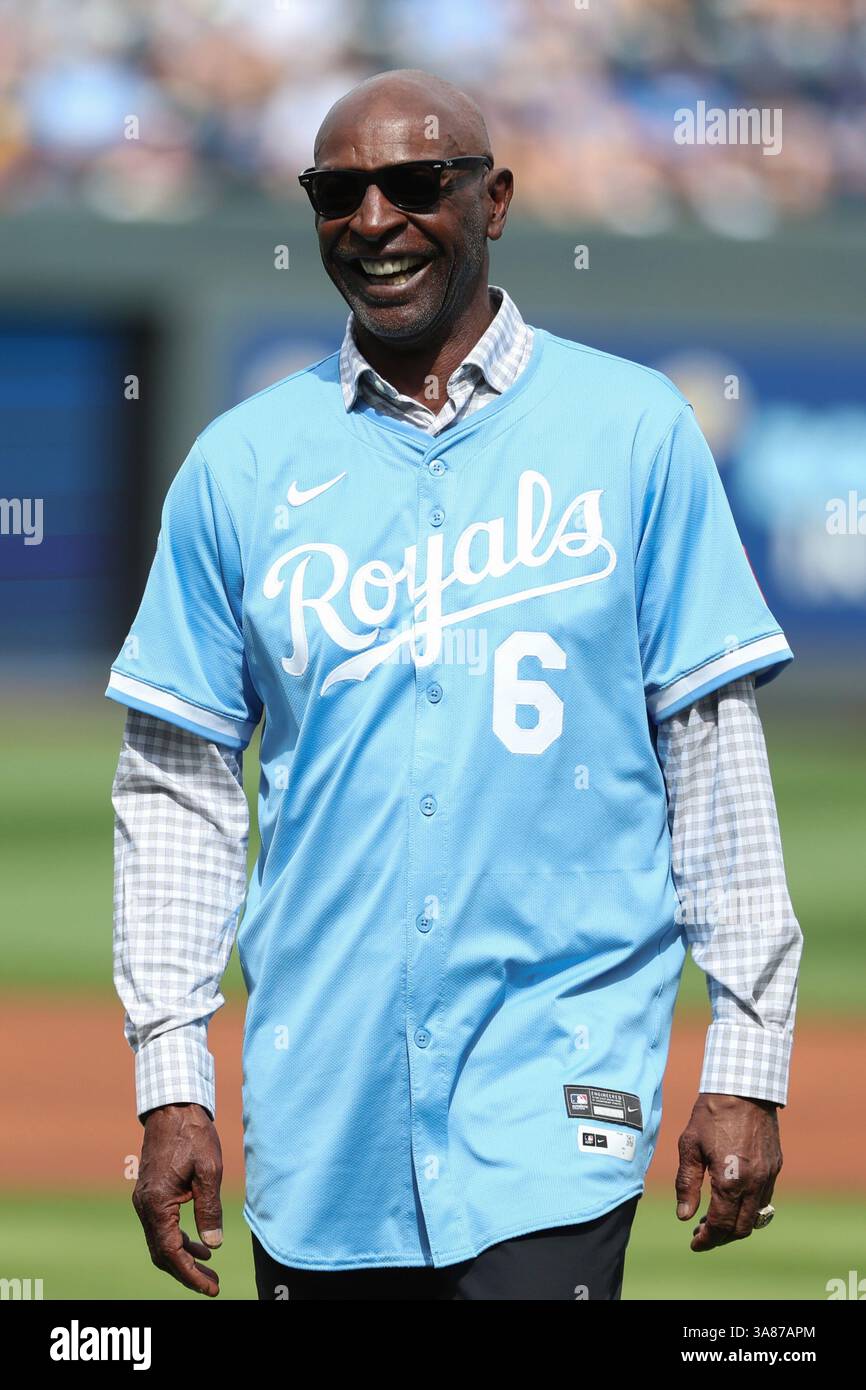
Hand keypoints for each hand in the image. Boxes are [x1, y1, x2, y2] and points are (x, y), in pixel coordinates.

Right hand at [132, 1102, 223, 1295]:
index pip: (171, 1252)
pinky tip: (199, 1243)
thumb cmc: (193, 1135)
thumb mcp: (209, 1170)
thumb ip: (209, 1208)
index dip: (190, 1274)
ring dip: (183, 1257)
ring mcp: (145, 1200)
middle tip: (213, 1284)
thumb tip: (213, 1246)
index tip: (212, 1288)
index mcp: (157, 1203)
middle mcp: (145, 1206)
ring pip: (161, 1241)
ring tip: (209, 1268)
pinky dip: (178, 1239)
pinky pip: (161, 1226)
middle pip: (162, 1253)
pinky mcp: (150, 1194)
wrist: (173, 1107)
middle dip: (186, 1272)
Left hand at [675, 1092, 781, 1252]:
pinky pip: (765, 1199)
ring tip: (714, 1218)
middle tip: (702, 1233)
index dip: (706, 1239)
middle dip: (721, 1237)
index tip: (694, 1242)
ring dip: (736, 1225)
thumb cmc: (711, 1113)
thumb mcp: (689, 1145)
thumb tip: (683, 1215)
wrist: (744, 1087)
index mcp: (730, 1180)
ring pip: (756, 1217)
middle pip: (741, 1228)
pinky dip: (749, 1209)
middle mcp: (753, 1183)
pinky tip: (733, 1200)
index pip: (720, 1225)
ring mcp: (768, 1176)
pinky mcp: (775, 1166)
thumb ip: (686, 1183)